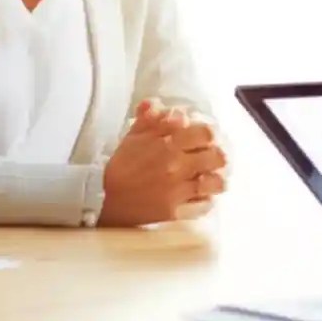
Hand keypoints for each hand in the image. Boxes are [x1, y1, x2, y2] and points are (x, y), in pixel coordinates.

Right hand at [98, 101, 227, 226]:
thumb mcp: (134, 135)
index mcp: (168, 143)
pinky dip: (206, 200)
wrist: (103, 197)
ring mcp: (178, 189)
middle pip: (218, 157)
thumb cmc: (121, 165)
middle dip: (217, 156)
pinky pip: (204, 205)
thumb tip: (174, 109)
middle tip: (210, 159)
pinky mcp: (175, 211)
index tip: (205, 139)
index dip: (209, 135)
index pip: (206, 133)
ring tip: (209, 179)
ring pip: (217, 182)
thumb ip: (153, 117)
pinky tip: (201, 197)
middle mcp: (177, 165)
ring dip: (216, 179)